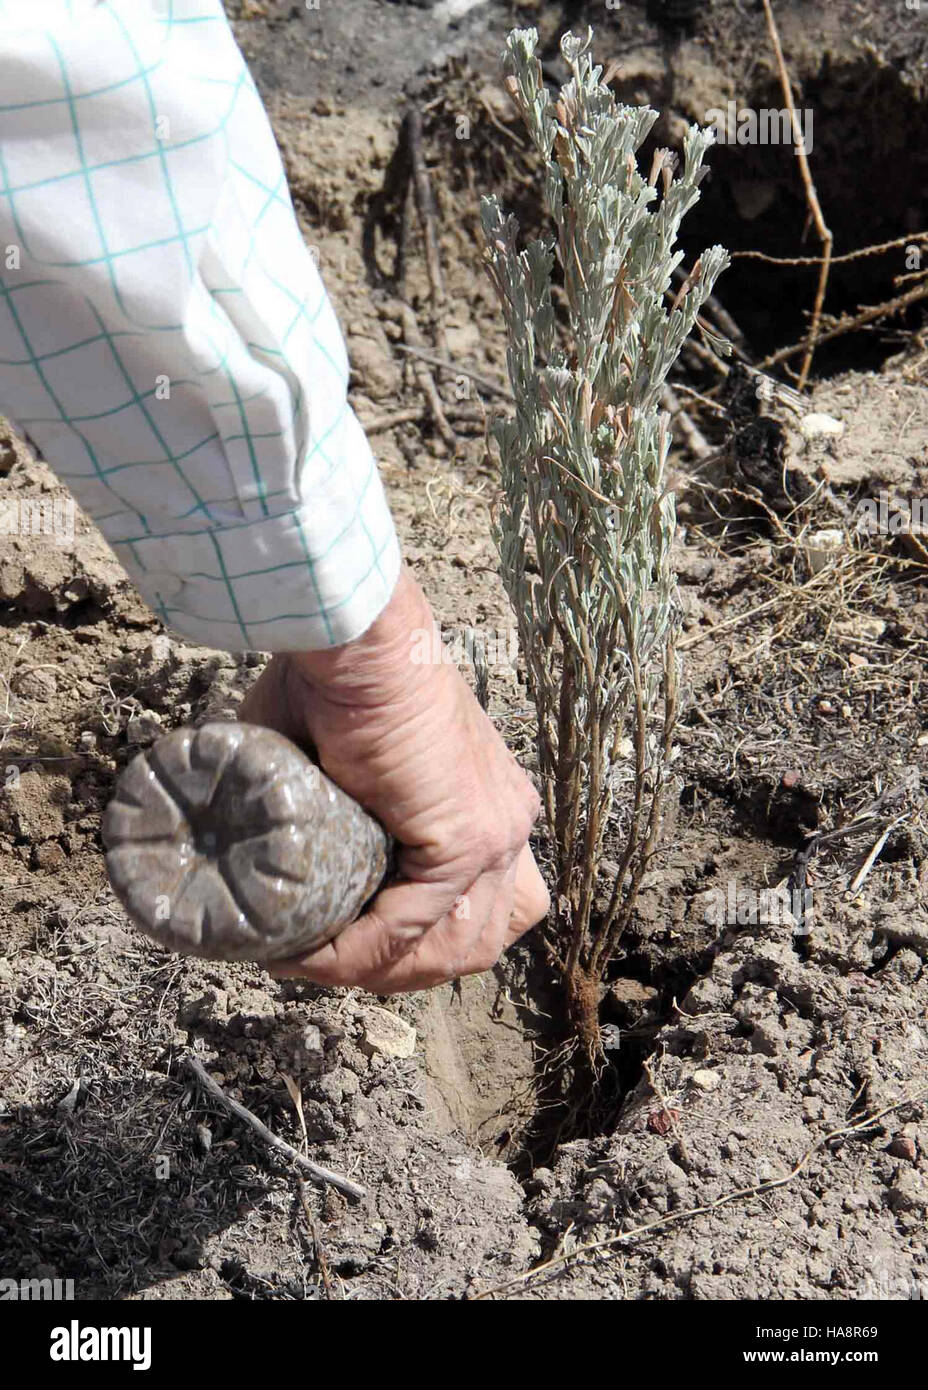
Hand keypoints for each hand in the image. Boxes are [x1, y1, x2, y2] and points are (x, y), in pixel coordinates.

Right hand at [237, 566, 549, 991]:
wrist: (354, 638)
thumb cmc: (337, 680)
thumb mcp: (337, 760)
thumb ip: (323, 805)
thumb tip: (264, 838)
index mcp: (490, 805)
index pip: (476, 907)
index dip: (413, 943)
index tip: (340, 946)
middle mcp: (508, 823)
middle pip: (477, 940)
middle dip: (401, 970)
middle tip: (325, 963)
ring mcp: (497, 833)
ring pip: (452, 948)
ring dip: (375, 972)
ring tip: (307, 963)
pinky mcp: (467, 839)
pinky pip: (409, 927)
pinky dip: (354, 954)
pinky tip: (305, 955)